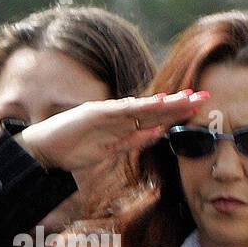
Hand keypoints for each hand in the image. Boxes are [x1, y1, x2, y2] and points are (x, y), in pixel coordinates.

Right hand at [17, 90, 208, 177]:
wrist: (42, 149)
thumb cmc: (73, 149)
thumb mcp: (110, 149)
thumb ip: (132, 141)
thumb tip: (158, 134)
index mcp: (123, 122)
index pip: (155, 115)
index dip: (177, 111)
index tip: (198, 107)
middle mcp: (117, 114)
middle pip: (154, 108)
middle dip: (180, 104)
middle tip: (205, 97)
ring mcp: (106, 113)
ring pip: (142, 108)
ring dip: (166, 105)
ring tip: (188, 99)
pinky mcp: (93, 115)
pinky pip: (120, 113)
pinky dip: (139, 108)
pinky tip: (157, 104)